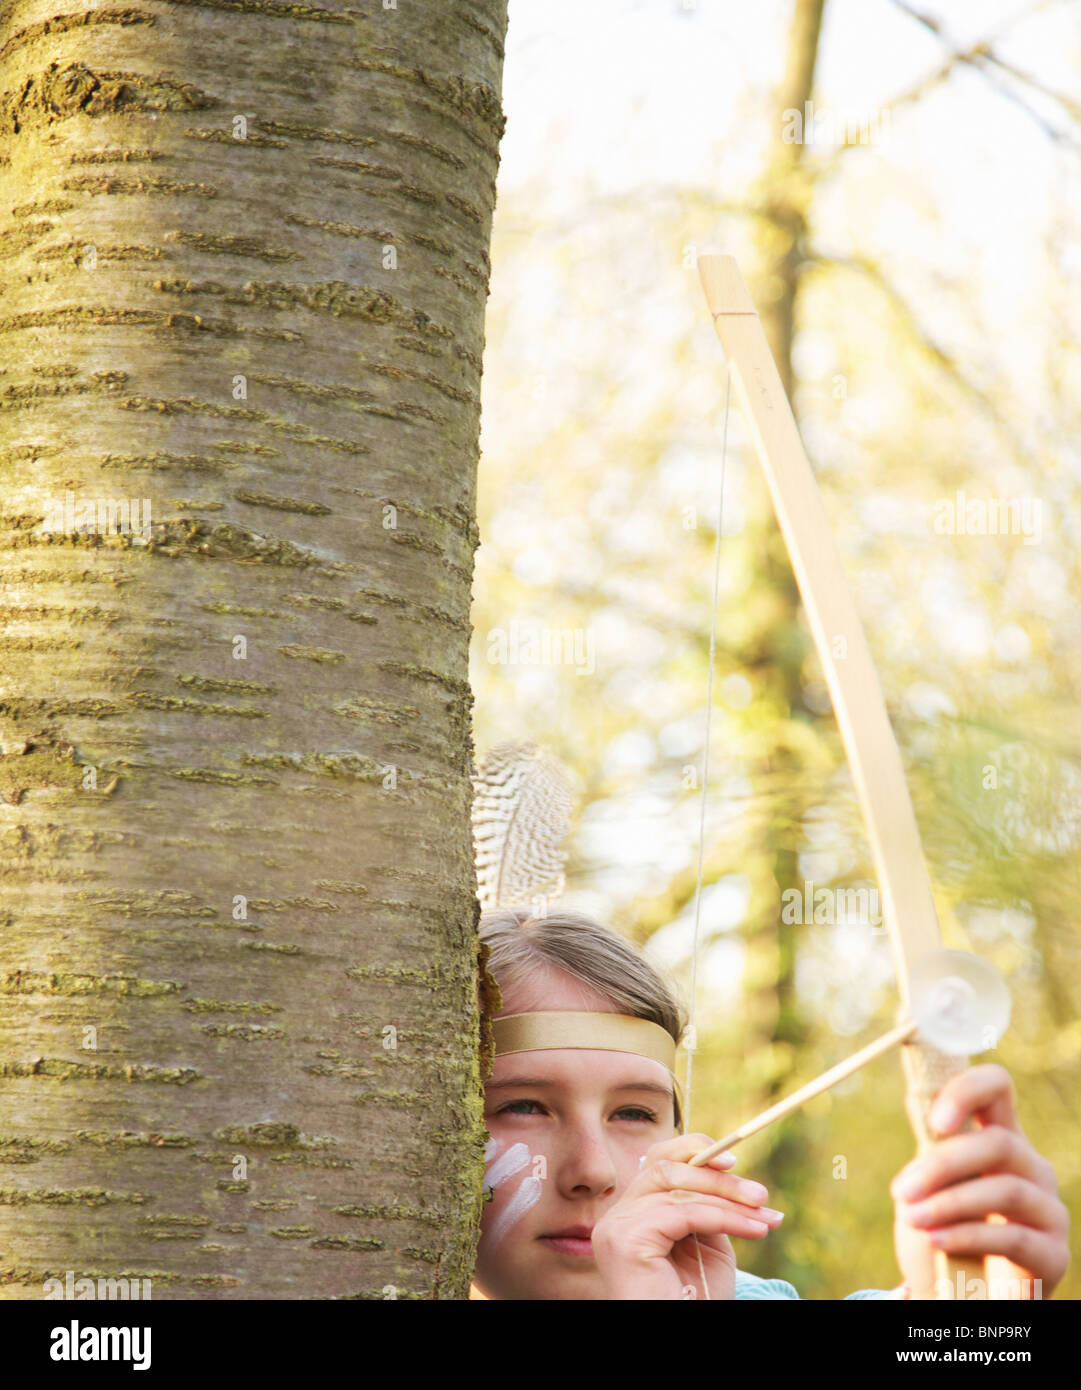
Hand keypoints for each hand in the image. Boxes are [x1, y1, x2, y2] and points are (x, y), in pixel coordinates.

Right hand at [590, 1132, 784, 1299]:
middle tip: (762, 1194)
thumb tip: (734, 1175)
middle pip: (667, 1169)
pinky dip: (724, 1216)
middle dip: (719, 1178)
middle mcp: (617, 1215)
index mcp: (632, 1211)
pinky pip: (684, 1213)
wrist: (680, 1339)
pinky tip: (753, 1229)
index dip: (692, 1149)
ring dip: (729, 1199)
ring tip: (766, 1217)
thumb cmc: (694, 1299)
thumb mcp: (706, 1241)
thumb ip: (708, 1205)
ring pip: (678, 1189)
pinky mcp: (627, 1240)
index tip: (734, 1160)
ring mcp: (617, 1226)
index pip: (657, 1161)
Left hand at [891, 1064, 1068, 1298]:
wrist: (959, 1296)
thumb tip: (924, 1113)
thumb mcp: (929, 1187)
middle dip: (943, 1165)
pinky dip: (966, 1236)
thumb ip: (930, 1152)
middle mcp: (1031, 1167)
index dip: (968, 1092)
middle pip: (999, 1143)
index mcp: (1000, 1138)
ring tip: (912, 1218)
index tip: (934, 1122)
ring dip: (949, 1202)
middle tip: (901, 1190)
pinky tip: (936, 1240)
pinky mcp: (1053, 1254)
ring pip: (1005, 1189)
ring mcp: (1048, 1210)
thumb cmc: (942, 1232)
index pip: (997, 1088)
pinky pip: (1013, 1237)